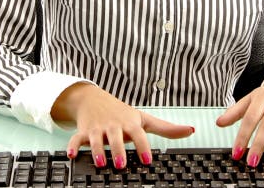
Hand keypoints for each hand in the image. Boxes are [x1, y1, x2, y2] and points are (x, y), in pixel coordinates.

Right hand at [51, 82, 194, 168]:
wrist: (93, 98)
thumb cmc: (121, 112)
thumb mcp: (143, 118)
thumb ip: (166, 128)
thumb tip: (191, 130)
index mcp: (129, 123)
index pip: (138, 135)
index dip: (142, 146)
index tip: (147, 160)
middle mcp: (114, 125)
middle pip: (116, 138)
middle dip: (117, 150)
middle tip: (121, 164)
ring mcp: (98, 128)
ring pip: (95, 139)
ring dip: (97, 151)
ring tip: (101, 163)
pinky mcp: (83, 131)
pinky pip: (76, 138)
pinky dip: (72, 146)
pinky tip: (72, 154)